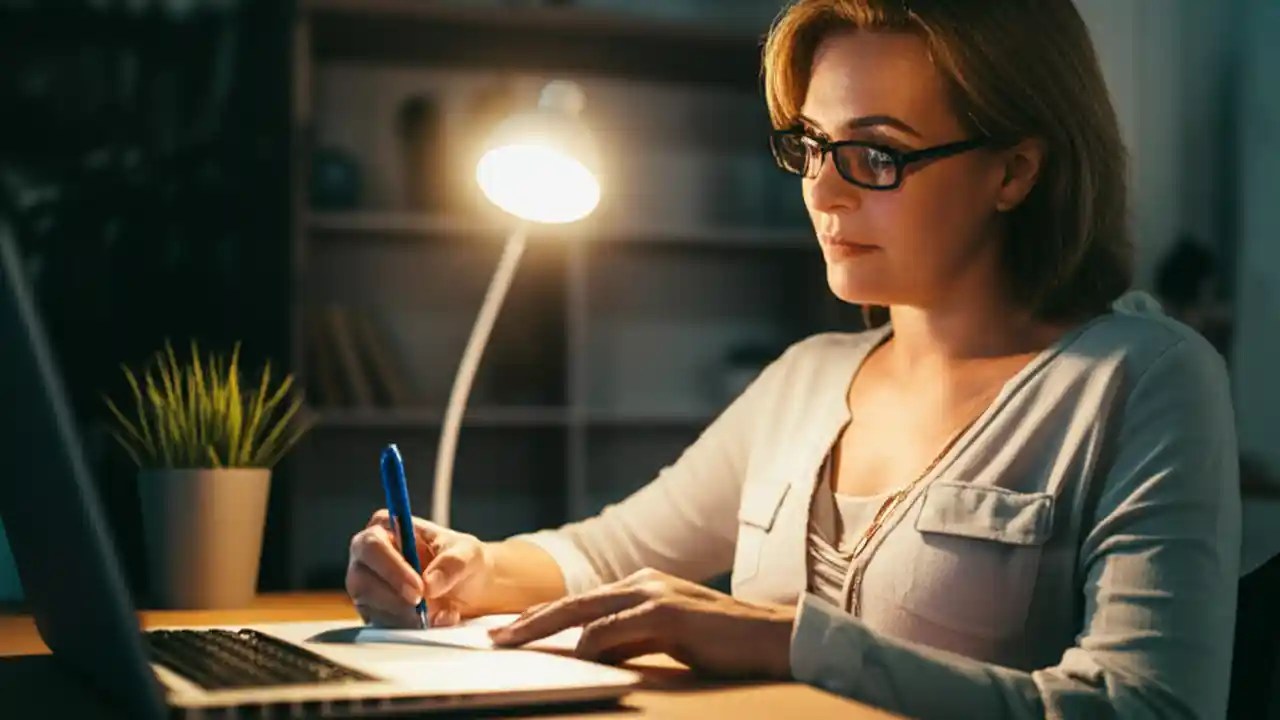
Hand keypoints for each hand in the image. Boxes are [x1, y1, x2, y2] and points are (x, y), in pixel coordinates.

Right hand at [345, 510, 492, 627]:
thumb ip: (451, 564)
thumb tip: (429, 584)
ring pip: (372, 608)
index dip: (391, 567)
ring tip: (440, 614)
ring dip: (407, 616)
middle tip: (425, 610)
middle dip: (396, 599)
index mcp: (386, 528)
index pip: (372, 545)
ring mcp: (368, 587)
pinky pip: (383, 626)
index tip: (418, 587)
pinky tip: (434, 621)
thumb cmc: (462, 560)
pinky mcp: (375, 613)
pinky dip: (410, 628)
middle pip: (362, 579)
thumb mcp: (467, 553)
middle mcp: (369, 558)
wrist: (472, 589)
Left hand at [488, 568, 794, 678]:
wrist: (773, 638)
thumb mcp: (666, 639)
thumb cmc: (721, 645)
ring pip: (582, 614)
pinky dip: (588, 648)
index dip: (540, 616)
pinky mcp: (666, 613)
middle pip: (570, 604)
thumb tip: (589, 655)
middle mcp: (641, 582)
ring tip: (512, 647)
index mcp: (640, 586)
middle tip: (492, 638)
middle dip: (527, 621)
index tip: (508, 631)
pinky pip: (612, 631)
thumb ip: (629, 641)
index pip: (578, 602)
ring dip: (543, 631)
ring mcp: (653, 594)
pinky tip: (573, 662)